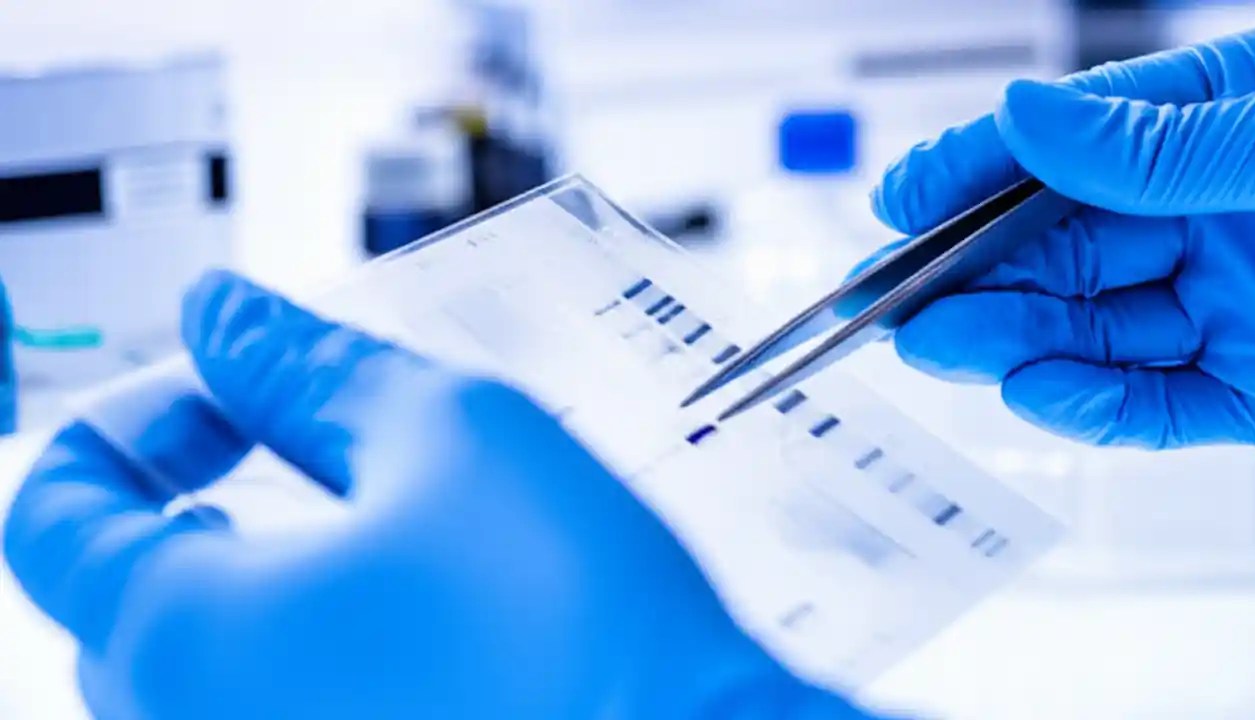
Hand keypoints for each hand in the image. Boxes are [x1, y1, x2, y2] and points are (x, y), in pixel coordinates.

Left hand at [3, 271, 868, 718]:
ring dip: (233, 583)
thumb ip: (308, 367)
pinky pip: (264, 717)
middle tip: (284, 448)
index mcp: (186, 637)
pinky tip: (396, 625)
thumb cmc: (581, 625)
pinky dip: (289, 659)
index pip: (53, 509)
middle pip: (111, 598)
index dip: (136, 421)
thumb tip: (222, 317)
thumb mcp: (446, 434)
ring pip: (188, 674)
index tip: (227, 394)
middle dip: (178, 501)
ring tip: (346, 532)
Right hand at [863, 24, 1254, 448]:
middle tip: (900, 298)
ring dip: (1007, 343)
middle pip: (1062, 249)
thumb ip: (1162, 142)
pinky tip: (1036, 391)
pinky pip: (1154, 409)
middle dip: (972, 275)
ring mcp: (1233, 309)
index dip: (978, 168)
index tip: (902, 198)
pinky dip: (1089, 409)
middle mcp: (1215, 219)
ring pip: (1090, 332)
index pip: (1075, 142)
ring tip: (941, 345)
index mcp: (1225, 125)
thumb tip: (1027, 118)